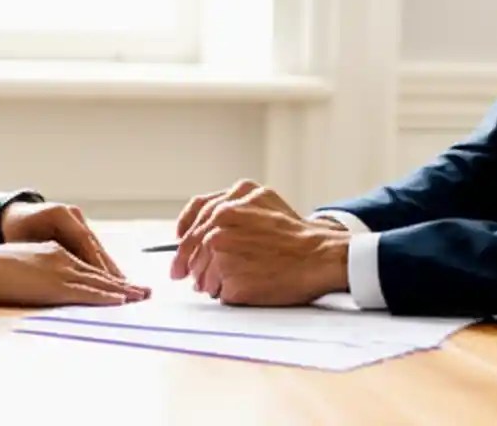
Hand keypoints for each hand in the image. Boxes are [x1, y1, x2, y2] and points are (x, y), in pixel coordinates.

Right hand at [0, 241, 148, 305]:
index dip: (108, 277)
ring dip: (121, 291)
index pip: (88, 265)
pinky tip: (119, 301)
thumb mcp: (23, 263)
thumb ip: (40, 271)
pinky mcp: (54, 283)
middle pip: (99, 273)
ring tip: (141, 298)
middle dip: (123, 284)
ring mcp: (59, 270)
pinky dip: (104, 297)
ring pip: (97, 282)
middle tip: (145, 292)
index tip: (126, 285)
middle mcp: (62, 257)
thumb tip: (47, 283)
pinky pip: (85, 291)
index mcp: (55, 251)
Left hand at [2, 201, 128, 279]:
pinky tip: (112, 278)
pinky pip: (91, 249)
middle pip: (94, 244)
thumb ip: (43, 257)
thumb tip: (61, 275)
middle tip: (125, 285)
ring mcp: (79, 220)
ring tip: (124, 284)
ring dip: (108, 267)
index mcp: (60, 214)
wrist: (11, 217)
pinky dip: (100, 264)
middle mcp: (73, 215)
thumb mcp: (23, 244)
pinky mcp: (80, 230)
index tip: (106, 280)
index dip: (96, 261)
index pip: (83, 239)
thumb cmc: (13, 232)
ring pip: (96, 248)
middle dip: (108, 267)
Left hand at [170, 180, 349, 305]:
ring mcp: (223, 251)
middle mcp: (221, 223)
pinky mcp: (230, 278)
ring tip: (230, 281)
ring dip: (208, 281)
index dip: (183, 235)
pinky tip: (243, 289)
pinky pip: (217, 291)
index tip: (178, 243)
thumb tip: (202, 228)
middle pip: (191, 249)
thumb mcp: (263, 202)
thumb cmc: (295, 233)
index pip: (193, 219)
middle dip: (189, 264)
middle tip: (185, 275)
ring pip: (201, 273)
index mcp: (229, 202)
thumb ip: (232, 208)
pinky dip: (224, 294)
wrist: (318, 255)